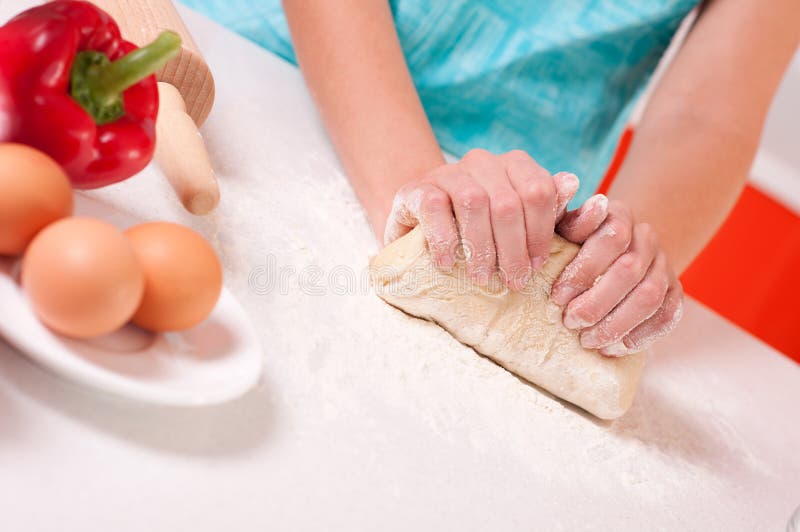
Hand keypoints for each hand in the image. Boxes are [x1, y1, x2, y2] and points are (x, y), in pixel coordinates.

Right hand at [385, 149, 578, 289]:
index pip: (538, 191)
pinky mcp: (417, 188)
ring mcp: (448, 172)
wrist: (421, 225)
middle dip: (513, 249)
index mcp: (514, 164)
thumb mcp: (518, 224)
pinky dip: (445, 240)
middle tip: (513, 283)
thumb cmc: (480, 229)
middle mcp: (483, 161)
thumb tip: (575, 183)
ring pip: (474, 202)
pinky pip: (435, 207)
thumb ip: (549, 209)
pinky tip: (447, 264)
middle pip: (508, 202)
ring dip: (481, 247)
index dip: (540, 233)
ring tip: (481, 278)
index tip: (536, 268)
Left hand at [552, 198, 683, 355]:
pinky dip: (643, 334)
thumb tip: (568, 183)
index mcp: (619, 215)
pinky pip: (669, 315)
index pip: (612, 236)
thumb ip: (556, 208)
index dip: (584, 269)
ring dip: (617, 322)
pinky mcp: (675, 292)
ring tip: (588, 340)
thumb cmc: (570, 242)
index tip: (556, 295)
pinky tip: (617, 347)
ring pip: (650, 295)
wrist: (609, 255)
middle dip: (597, 301)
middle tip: (569, 321)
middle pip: (630, 270)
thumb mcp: (557, 226)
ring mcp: (664, 265)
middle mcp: (647, 238)